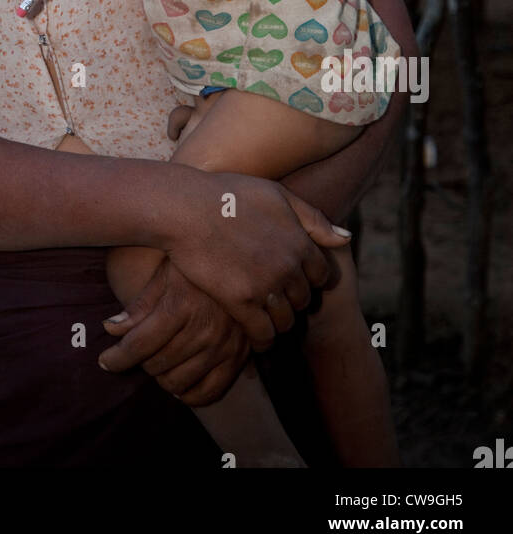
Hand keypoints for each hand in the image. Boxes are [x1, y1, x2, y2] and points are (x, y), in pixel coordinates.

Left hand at [97, 257, 249, 404]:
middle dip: (139, 362)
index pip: (138, 344)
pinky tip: (180, 382)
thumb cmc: (195, 266)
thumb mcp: (165, 274)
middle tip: (138, 351)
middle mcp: (204, 327)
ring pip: (178, 381)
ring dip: (161, 376)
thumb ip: (139, 305)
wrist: (241, 262)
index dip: (116, 358)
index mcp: (181, 303)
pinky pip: (209, 391)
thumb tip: (109, 329)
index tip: (104, 362)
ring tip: (157, 362)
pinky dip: (190, 394)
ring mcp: (223, 345)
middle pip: (156, 364)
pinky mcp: (239, 356)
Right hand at [161, 169, 350, 349]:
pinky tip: (255, 333)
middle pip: (304, 299)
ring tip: (265, 314)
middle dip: (294, 298)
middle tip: (276, 296)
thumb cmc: (228, 195)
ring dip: (279, 320)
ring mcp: (265, 286)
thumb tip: (347, 238)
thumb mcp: (276, 195)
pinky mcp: (240, 303)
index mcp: (300, 241)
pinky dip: (263, 338)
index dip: (309, 277)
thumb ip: (313, 218)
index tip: (294, 277)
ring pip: (286, 320)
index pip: (322, 275)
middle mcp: (288, 266)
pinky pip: (263, 334)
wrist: (185, 208)